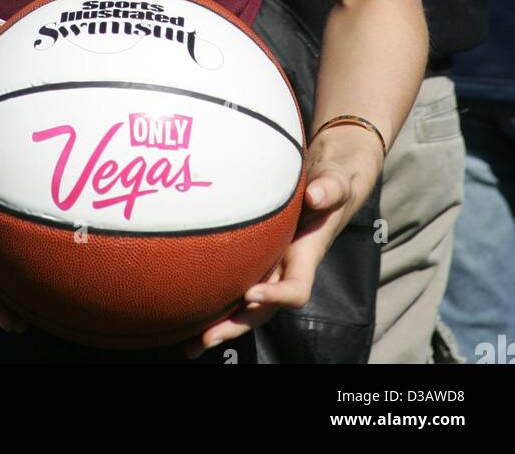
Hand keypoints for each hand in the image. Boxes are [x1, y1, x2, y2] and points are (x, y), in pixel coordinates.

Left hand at [186, 124, 383, 357]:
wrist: (326, 186)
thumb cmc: (332, 183)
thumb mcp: (337, 181)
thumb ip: (331, 188)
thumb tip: (315, 195)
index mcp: (306, 257)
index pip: (296, 290)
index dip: (275, 297)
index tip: (250, 293)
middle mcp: (286, 269)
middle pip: (264, 310)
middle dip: (237, 326)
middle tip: (205, 339)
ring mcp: (270, 267)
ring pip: (246, 305)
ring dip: (221, 324)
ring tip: (188, 343)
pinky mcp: (255, 259)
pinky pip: (235, 284)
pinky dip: (216, 300)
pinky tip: (188, 310)